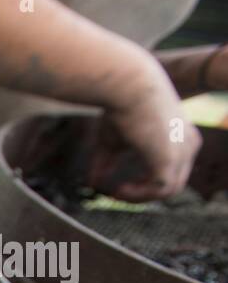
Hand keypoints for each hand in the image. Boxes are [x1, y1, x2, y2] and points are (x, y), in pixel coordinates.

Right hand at [90, 63, 200, 202]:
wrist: (126, 85)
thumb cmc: (118, 105)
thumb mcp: (112, 140)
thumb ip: (106, 162)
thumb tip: (92, 183)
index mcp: (182, 135)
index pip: (171, 170)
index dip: (145, 183)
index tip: (118, 186)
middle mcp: (189, 143)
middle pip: (172, 184)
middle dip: (143, 193)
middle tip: (116, 193)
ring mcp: (183, 150)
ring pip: (168, 190)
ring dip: (139, 196)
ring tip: (116, 191)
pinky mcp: (170, 158)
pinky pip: (159, 190)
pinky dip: (138, 194)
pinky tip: (118, 188)